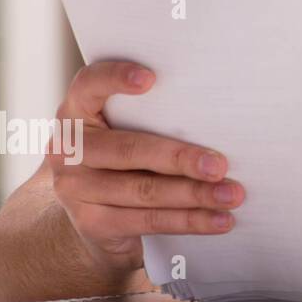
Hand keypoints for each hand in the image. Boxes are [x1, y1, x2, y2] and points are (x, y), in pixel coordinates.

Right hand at [49, 61, 243, 276]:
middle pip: (128, 149)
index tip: (151, 78)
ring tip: (232, 194)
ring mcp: (76, 188)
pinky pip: (149, 221)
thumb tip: (220, 115)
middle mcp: (69, 148)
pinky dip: (190, 220)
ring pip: (144, 190)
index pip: (89, 84)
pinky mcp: (93, 223)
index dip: (115, 78)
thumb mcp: (126, 127)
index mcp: (78, 112)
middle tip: (220, 165)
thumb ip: (153, 115)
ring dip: (195, 194)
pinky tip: (220, 220)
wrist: (91, 212)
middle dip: (179, 158)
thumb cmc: (125, 154)